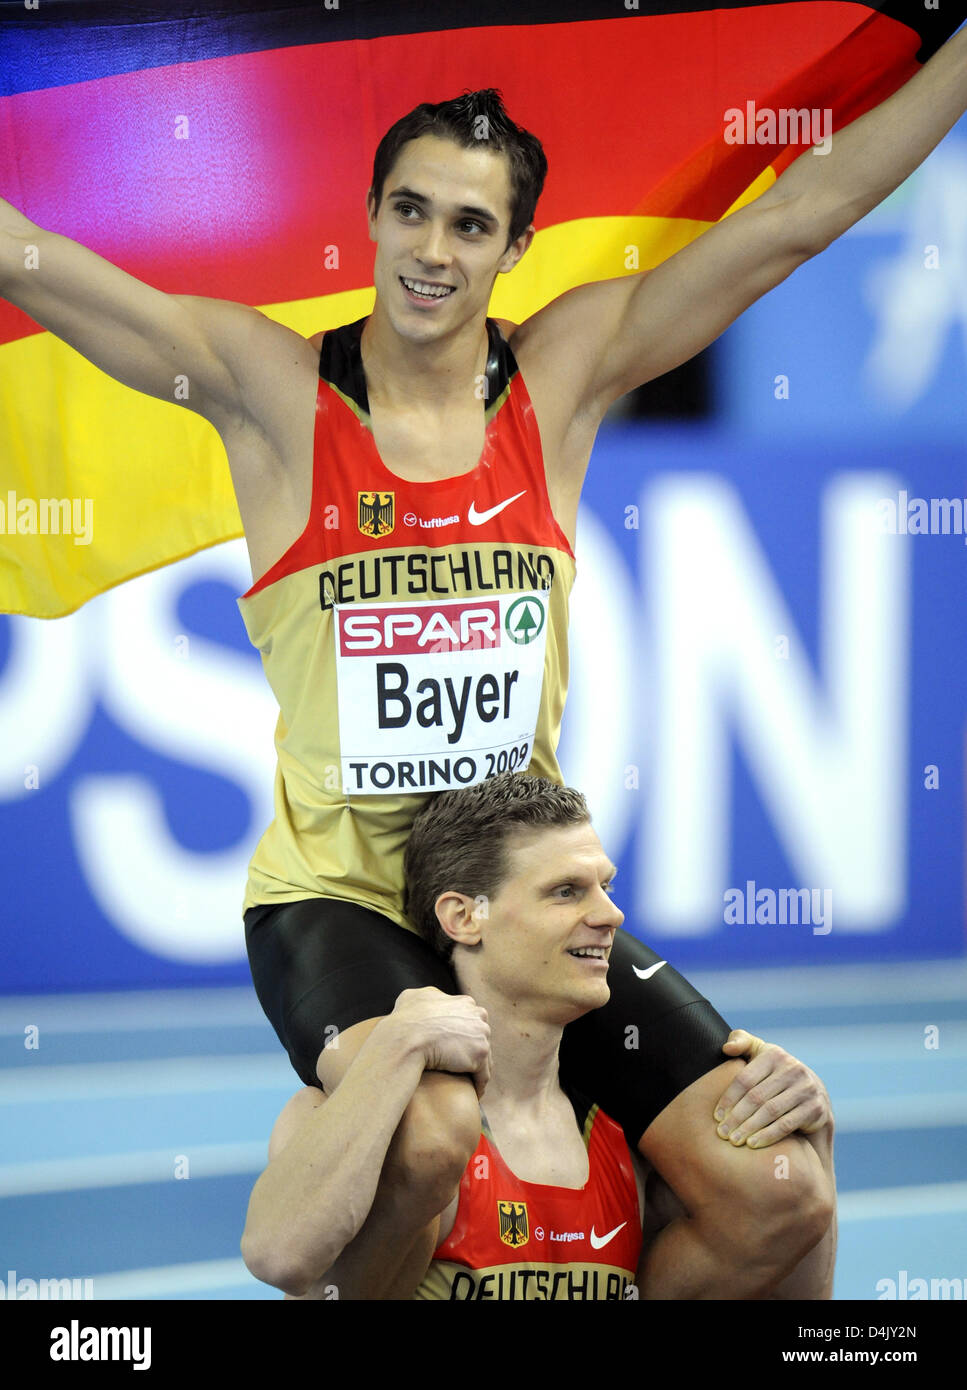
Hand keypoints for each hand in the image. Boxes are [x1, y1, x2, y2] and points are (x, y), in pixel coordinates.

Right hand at [387, 987, 491, 1098]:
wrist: (407, 1037)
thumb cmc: (406, 1019)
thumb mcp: (415, 997)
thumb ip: (428, 997)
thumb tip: (427, 999)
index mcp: (465, 1003)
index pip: (471, 1022)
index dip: (463, 1037)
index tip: (455, 1050)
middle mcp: (478, 1015)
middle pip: (480, 1038)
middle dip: (473, 1052)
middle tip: (462, 1068)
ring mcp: (481, 1034)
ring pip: (484, 1058)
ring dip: (477, 1070)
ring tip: (468, 1083)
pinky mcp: (480, 1055)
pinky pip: (483, 1075)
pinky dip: (478, 1085)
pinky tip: (473, 1095)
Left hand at [713, 1029, 831, 1148]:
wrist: (811, 1092)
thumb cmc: (774, 1072)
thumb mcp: (759, 1052)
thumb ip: (741, 1042)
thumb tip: (726, 1049)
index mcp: (774, 1055)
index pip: (745, 1079)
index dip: (728, 1098)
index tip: (716, 1117)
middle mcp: (792, 1069)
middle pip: (756, 1097)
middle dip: (736, 1117)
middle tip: (722, 1133)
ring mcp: (806, 1088)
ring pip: (770, 1111)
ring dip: (750, 1128)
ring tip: (735, 1140)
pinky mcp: (815, 1108)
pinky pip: (786, 1124)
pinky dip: (768, 1135)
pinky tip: (753, 1144)